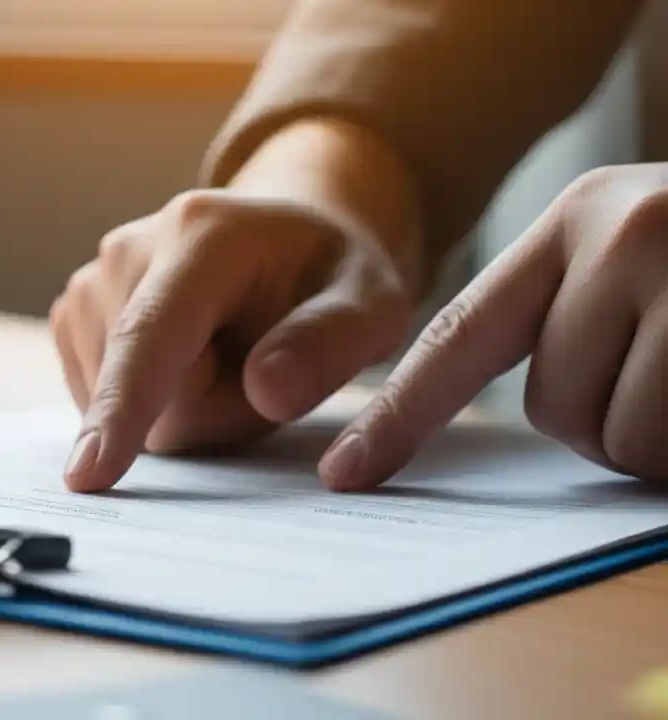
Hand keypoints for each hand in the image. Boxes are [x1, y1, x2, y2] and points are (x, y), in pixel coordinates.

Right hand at [51, 119, 421, 491]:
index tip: (89, 472)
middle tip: (262, 366)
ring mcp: (91, 282)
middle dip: (210, 409)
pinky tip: (181, 360)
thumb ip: (331, 343)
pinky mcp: (74, 314)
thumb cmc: (326, 278)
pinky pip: (99, 399)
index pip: (151, 337)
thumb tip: (267, 391)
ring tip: (222, 356)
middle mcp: (127, 250)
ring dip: (179, 407)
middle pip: (149, 394)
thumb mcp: (371, 304)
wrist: (282, 240)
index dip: (122, 407)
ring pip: (120, 405)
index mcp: (201, 236)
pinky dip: (146, 401)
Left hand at [323, 163, 667, 489]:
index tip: (341, 471)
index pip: (458, 334)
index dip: (399, 415)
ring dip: (661, 441)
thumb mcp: (654, 254)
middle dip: (609, 423)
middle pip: (553, 408)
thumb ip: (574, 312)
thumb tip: (509, 416)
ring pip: (619, 438)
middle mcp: (620, 232)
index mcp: (578, 217)